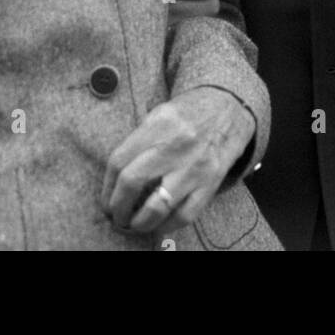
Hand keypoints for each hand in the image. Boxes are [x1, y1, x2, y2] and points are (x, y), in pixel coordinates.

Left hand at [102, 87, 254, 234]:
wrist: (229, 108)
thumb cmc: (188, 113)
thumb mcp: (160, 114)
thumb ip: (139, 141)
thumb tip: (115, 180)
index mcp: (158, 124)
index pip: (119, 161)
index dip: (106, 187)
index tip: (106, 200)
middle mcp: (174, 144)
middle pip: (132, 182)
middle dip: (117, 207)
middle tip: (116, 216)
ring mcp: (194, 165)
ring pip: (156, 206)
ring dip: (139, 223)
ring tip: (134, 225)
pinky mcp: (211, 181)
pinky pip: (184, 215)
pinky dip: (167, 225)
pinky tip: (160, 223)